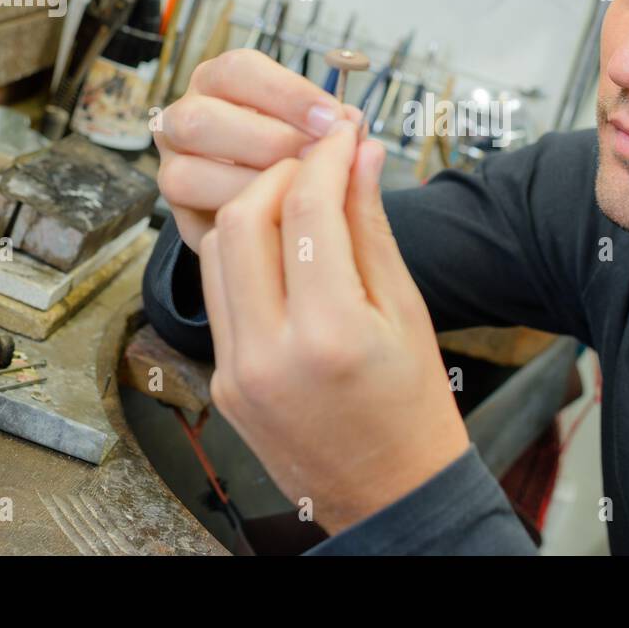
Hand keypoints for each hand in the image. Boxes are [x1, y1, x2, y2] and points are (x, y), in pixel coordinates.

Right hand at [154, 48, 358, 252]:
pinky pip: (196, 222)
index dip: (289, 93)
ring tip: (299, 193)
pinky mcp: (179, 215)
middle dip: (269, 142)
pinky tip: (281, 220)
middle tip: (316, 160)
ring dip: (251, 187)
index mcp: (218, 82)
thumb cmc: (295, 153)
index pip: (239, 69)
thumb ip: (335, 127)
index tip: (333, 119)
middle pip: (201, 118)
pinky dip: (243, 221)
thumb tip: (355, 128)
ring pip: (187, 174)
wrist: (274, 207)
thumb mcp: (317, 131)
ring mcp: (173, 167)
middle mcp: (185, 118)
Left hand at [198, 121, 469, 534]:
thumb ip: (371, 225)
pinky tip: (277, 247)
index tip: (342, 135)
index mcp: (330, 334)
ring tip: (298, 202)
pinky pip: (216, 291)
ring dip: (253, 209)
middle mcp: (270, 353)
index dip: (323, 157)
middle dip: (279, 174)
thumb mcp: (407, 309)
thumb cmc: (413, 406)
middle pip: (244, 218)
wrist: (389, 491)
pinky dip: (241, 253)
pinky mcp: (222, 378)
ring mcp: (236, 370)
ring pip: (215, 249)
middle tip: (317, 163)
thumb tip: (359, 155)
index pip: (305, 209)